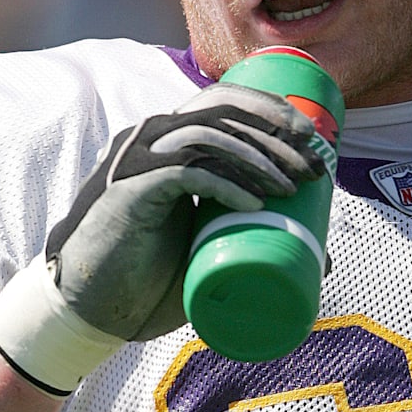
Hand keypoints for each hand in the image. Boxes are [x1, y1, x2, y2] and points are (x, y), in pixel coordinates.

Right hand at [0, 83, 324, 393]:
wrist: (90, 310)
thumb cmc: (151, 279)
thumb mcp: (211, 252)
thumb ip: (256, 244)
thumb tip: (322, 256)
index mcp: (172, 141)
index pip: (227, 101)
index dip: (274, 109)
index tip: (316, 139)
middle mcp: (153, 139)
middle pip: (225, 111)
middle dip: (277, 132)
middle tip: (314, 168)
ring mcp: (138, 161)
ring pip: (209, 135)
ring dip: (258, 156)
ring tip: (292, 188)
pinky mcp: (129, 191)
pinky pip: (186, 172)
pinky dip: (226, 184)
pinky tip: (255, 204)